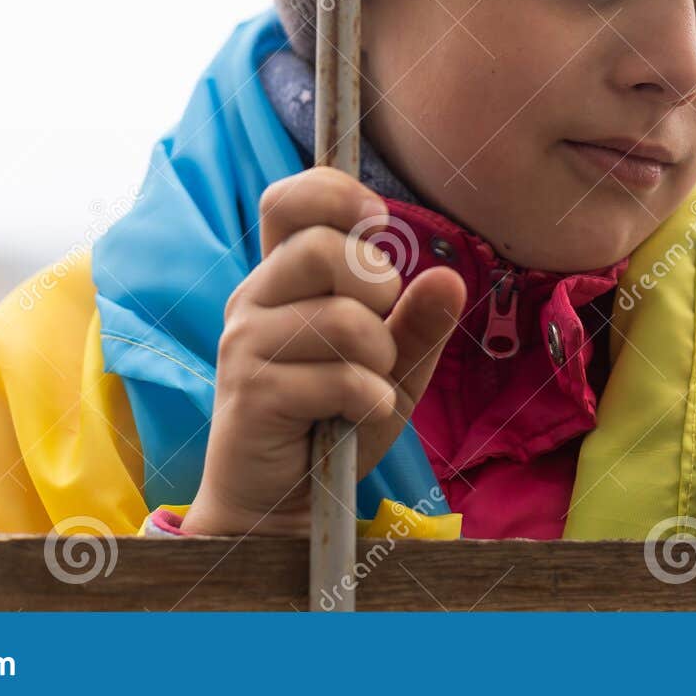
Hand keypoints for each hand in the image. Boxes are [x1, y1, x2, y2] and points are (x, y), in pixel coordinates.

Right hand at [182, 166, 465, 536]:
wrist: (279, 502)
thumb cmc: (332, 418)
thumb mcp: (392, 366)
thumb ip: (418, 322)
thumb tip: (449, 277)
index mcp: (282, 275)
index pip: (288, 198)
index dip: (336, 194)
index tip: (378, 224)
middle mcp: (255, 298)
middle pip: (318, 248)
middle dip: (376, 286)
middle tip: (379, 328)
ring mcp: (246, 343)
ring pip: (339, 318)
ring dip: (379, 357)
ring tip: (369, 384)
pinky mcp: (251, 393)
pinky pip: (339, 379)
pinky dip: (370, 401)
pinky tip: (358, 416)